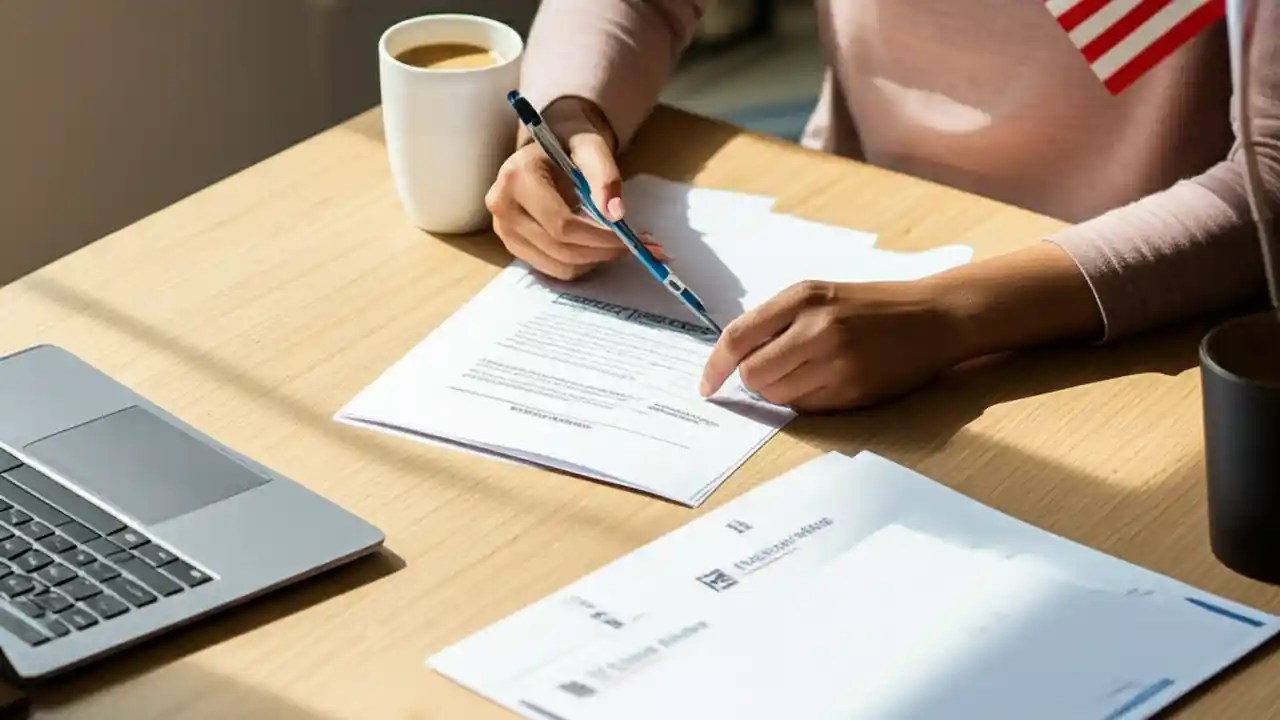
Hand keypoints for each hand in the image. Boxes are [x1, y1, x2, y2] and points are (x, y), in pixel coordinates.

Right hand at [485, 97, 666, 279]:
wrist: (546, 149)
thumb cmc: (569, 145)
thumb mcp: (592, 148)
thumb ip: (604, 176)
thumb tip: (616, 214)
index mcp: (517, 177)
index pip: (561, 224)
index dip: (598, 238)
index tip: (629, 239)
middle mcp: (502, 206)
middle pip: (559, 248)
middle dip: (601, 252)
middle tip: (632, 247)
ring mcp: (503, 229)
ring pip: (557, 265)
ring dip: (594, 261)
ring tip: (617, 246)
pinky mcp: (511, 245)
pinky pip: (551, 269)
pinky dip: (580, 265)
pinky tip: (596, 249)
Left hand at [698, 279, 969, 411]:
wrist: (932, 318)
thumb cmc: (870, 307)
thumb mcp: (821, 295)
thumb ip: (777, 320)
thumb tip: (733, 359)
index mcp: (803, 298)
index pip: (737, 337)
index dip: (714, 366)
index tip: (706, 386)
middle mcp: (816, 328)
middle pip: (752, 374)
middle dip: (755, 379)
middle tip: (776, 370)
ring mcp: (836, 362)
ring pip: (776, 395)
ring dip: (781, 391)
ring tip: (809, 372)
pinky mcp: (853, 390)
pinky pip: (806, 408)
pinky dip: (806, 401)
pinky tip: (829, 382)